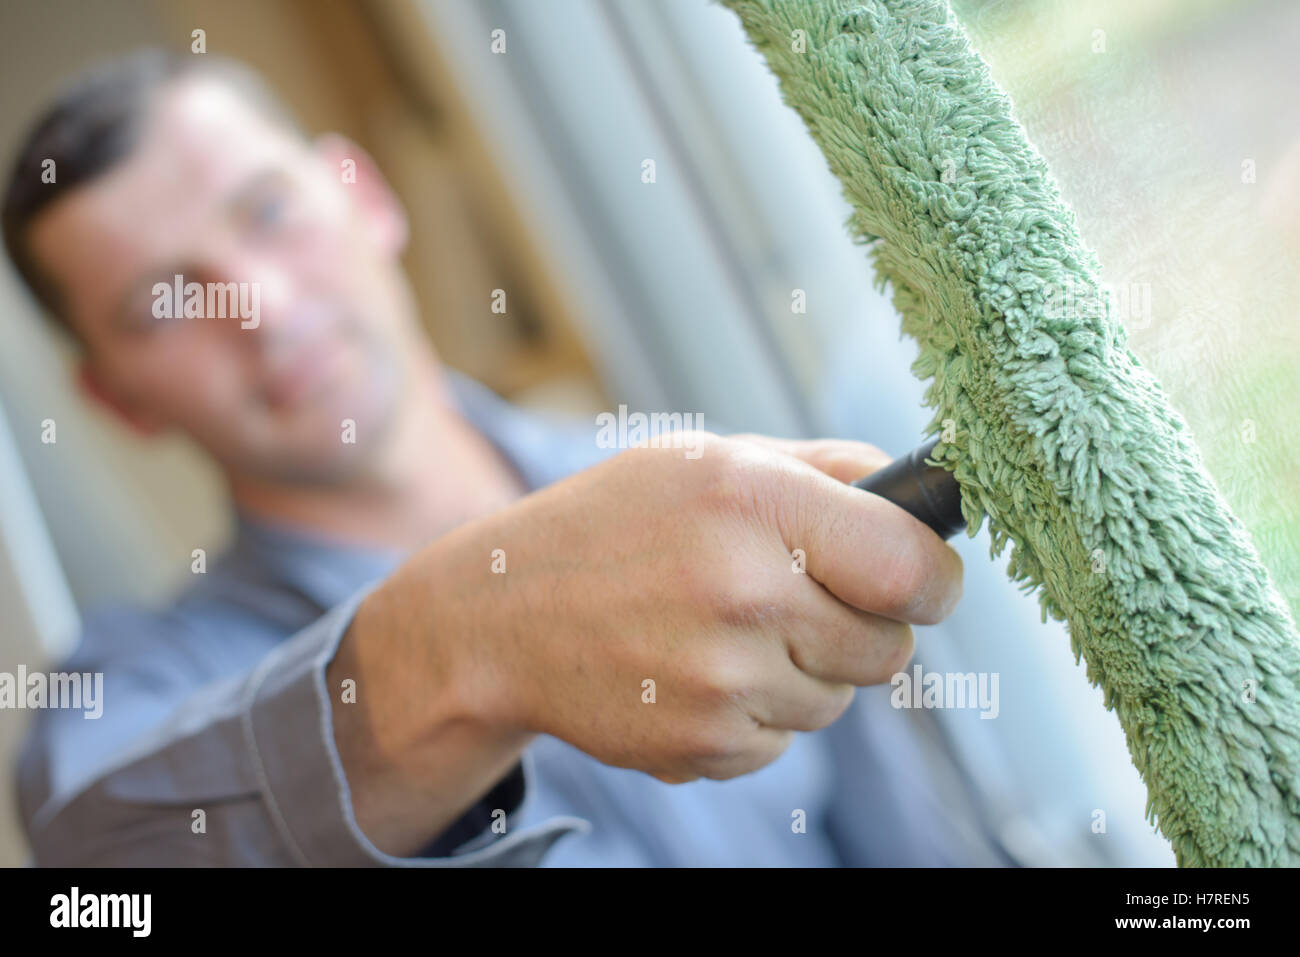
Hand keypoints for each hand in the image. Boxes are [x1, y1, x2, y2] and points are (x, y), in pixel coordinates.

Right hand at [425, 430, 963, 784]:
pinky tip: (693, 671)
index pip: (912, 567)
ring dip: (802, 671)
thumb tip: (920, 494)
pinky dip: (755, 714)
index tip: (924, 581)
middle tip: (796, 599)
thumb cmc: (615, 524)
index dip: (934, 580)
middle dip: (862, 626)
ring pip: (837, 700)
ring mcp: (723, 679)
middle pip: (890, 647)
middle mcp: (744, 592)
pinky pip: (785, 742)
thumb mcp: (710, 460)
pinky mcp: (704, 745)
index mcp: (755, 501)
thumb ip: (826, 470)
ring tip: (722, 630)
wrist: (502, 615)